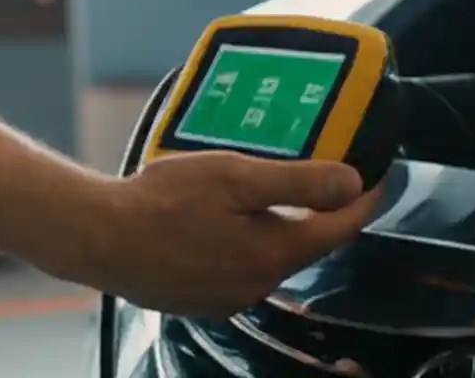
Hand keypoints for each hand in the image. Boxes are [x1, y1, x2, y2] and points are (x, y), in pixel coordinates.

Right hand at [64, 151, 382, 318]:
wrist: (99, 237)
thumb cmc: (161, 203)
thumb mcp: (233, 177)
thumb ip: (297, 182)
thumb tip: (352, 183)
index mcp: (272, 253)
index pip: (337, 230)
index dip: (361, 201)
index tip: (375, 177)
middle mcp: (256, 284)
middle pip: (300, 245)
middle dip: (309, 212)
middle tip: (305, 174)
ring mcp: (224, 297)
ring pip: (264, 257)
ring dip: (268, 228)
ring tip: (250, 193)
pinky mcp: (197, 299)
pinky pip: (233, 268)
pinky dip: (237, 243)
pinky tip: (213, 222)